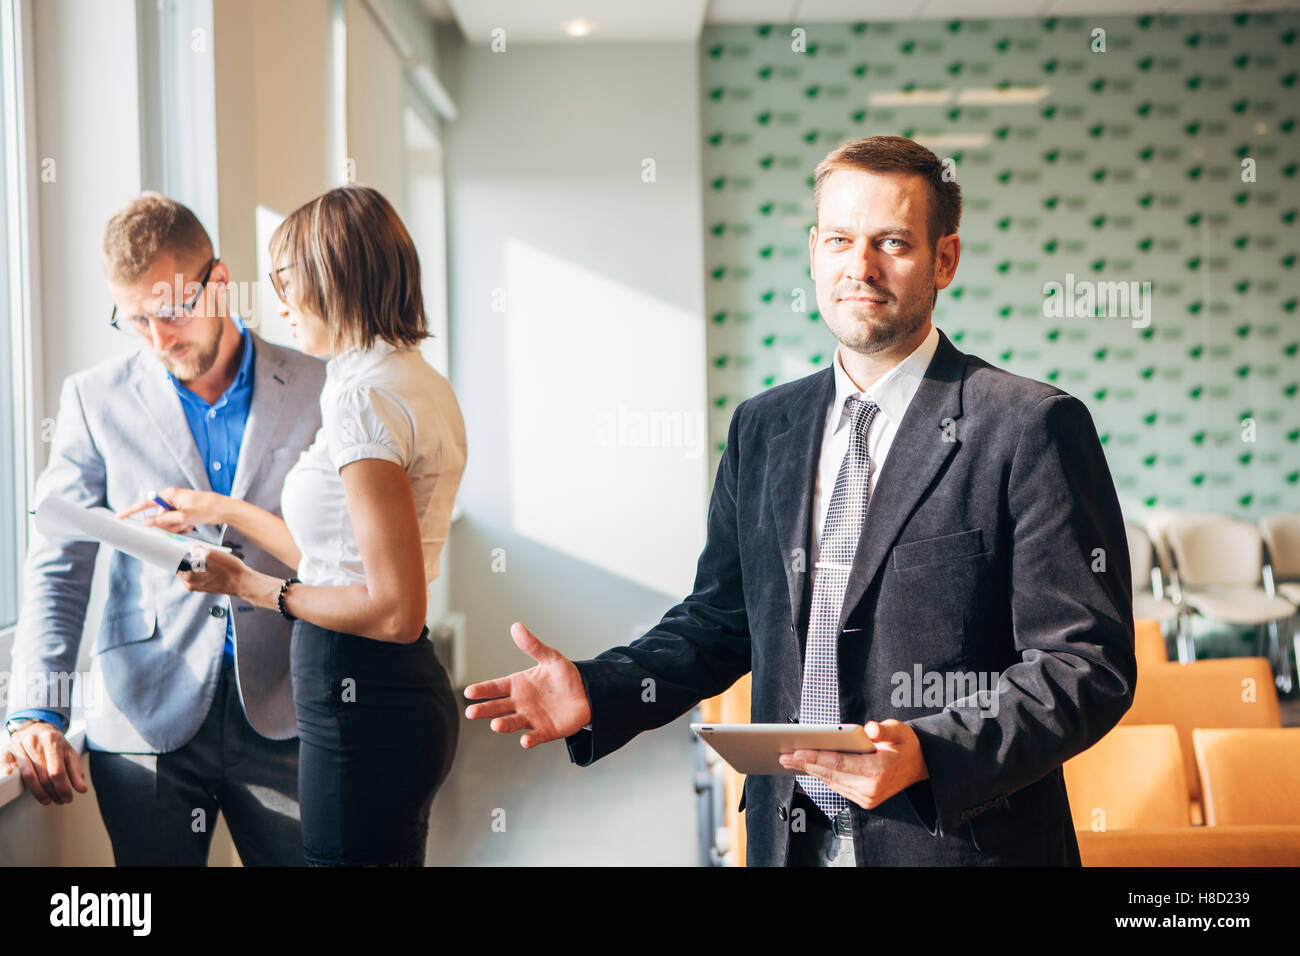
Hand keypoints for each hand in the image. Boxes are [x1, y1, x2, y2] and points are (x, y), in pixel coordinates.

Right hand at [2, 722, 87, 804]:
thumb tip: (82, 789)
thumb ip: (76, 771)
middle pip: (43, 776)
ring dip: (38, 793)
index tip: (68, 798)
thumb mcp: (69, 753)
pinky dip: (7, 770)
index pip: (57, 771)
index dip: (63, 788)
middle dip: (53, 793)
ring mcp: (20, 746)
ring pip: (28, 776)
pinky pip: (5, 762)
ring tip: (48, 800)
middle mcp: (35, 743)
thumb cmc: (54, 742)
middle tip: (59, 801)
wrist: (37, 727)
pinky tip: (14, 780)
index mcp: (52, 741)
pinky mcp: (8, 750)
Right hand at [117, 487, 228, 533]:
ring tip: (190, 524)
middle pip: (158, 518)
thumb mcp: (183, 516)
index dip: (131, 511)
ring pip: (168, 523)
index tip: (119, 517)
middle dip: (168, 525)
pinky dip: (182, 527)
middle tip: (183, 525)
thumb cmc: (206, 509)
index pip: (145, 504)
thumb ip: (163, 520)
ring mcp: (177, 506)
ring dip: (177, 527)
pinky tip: (193, 524)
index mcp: (168, 495)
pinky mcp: (183, 512)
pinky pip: (176, 524)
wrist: (224, 509)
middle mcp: (171, 499)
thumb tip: (146, 523)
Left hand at [176, 547, 265, 600]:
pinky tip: (212, 563)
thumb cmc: (230, 570)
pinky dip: (202, 567)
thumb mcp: (212, 554)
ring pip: (191, 570)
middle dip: (186, 557)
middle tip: (195, 549)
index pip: (174, 564)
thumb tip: (192, 548)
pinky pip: (199, 574)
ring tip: (207, 556)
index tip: (177, 548)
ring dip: (196, 562)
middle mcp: (191, 585)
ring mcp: (198, 586)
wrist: (244, 583)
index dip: (175, 554)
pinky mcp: (206, 585)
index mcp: (189, 578)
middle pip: (182, 567)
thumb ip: (197, 550)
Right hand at [463, 623, 591, 748]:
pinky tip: (525, 740)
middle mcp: (520, 703)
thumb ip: (533, 645)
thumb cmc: (566, 676)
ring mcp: (531, 718)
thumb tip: (516, 626)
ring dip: (503, 725)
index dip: (482, 690)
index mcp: (518, 685)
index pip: (495, 687)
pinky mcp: (544, 731)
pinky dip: (529, 740)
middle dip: (484, 710)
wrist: (588, 694)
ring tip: (495, 725)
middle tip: (471, 712)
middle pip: (497, 707)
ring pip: (512, 722)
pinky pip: (535, 736)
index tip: (469, 692)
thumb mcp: (550, 658)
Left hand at [778, 719, 928, 809]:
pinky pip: (838, 786)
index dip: (816, 758)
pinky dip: (822, 776)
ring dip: (811, 771)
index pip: (840, 764)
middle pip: (831, 775)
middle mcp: (871, 789)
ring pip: (832, 782)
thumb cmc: (905, 745)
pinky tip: (808, 766)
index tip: (796, 752)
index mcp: (879, 771)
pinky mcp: (864, 800)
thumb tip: (869, 728)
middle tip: (784, 755)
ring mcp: (867, 797)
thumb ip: (884, 729)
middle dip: (806, 764)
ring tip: (790, 759)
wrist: (919, 766)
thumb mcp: (900, 730)